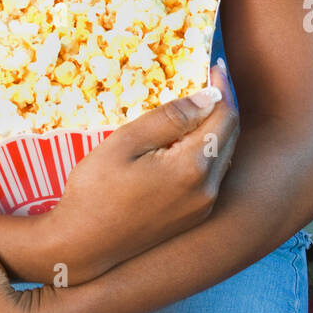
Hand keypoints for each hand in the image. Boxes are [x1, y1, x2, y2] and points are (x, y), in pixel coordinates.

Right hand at [37, 63, 238, 283]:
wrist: (81, 247)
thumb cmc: (94, 190)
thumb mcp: (125, 142)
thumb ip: (170, 117)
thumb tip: (208, 96)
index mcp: (192, 168)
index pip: (224, 116)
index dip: (222, 87)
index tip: (213, 64)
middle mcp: (207, 190)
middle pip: (231, 135)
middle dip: (223, 103)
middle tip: (208, 78)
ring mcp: (203, 207)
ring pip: (226, 155)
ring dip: (218, 126)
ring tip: (198, 104)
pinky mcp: (194, 217)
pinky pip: (214, 174)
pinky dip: (210, 149)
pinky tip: (189, 138)